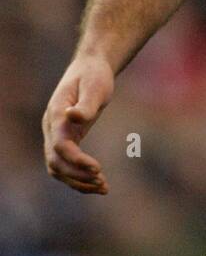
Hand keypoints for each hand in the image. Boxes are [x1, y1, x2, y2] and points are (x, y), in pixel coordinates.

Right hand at [42, 54, 114, 193]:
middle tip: (103, 182)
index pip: (60, 146)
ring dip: (78, 181)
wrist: (90, 68)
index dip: (77, 160)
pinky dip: (80, 177)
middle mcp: (52, 128)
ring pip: (58, 168)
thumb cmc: (93, 75)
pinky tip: (99, 183)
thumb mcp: (94, 86)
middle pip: (55, 162)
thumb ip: (85, 104)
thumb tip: (73, 116)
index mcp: (56, 115)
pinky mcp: (66, 139)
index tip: (98, 168)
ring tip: (103, 188)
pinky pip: (67, 165)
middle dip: (77, 176)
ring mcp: (56, 135)